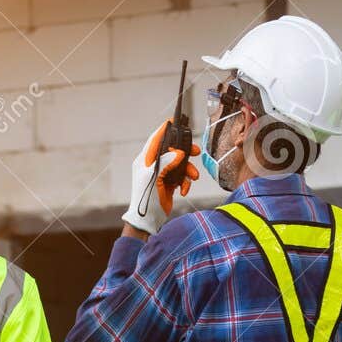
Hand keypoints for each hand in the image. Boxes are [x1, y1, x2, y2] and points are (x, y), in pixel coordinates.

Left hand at [123, 121, 197, 235]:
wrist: (148, 220)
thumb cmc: (145, 198)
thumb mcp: (154, 177)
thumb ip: (166, 162)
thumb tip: (179, 153)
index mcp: (145, 160)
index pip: (155, 140)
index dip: (165, 130)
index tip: (175, 121)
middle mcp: (153, 165)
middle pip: (171, 151)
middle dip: (185, 151)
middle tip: (196, 151)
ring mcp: (161, 174)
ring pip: (179, 165)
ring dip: (188, 170)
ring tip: (194, 177)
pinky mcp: (168, 184)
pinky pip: (180, 178)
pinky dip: (185, 183)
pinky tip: (183, 190)